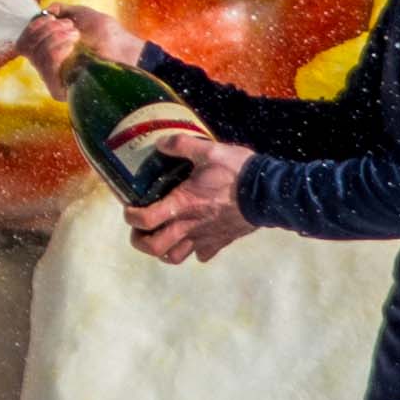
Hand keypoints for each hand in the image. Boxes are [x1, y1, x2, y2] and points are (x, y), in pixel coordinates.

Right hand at [20, 5, 145, 90]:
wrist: (121, 48)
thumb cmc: (105, 33)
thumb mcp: (79, 15)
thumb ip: (59, 10)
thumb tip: (44, 11)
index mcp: (48, 50)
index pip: (23, 43)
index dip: (32, 27)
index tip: (50, 18)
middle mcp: (47, 66)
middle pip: (25, 46)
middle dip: (46, 29)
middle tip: (70, 28)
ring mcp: (52, 77)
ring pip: (35, 53)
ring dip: (55, 37)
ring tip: (75, 35)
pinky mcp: (58, 88)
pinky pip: (46, 64)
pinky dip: (57, 48)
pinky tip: (73, 45)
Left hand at [124, 143, 254, 264]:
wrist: (269, 193)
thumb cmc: (238, 172)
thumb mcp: (208, 151)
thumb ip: (181, 145)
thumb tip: (160, 142)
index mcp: (183, 204)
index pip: (145, 220)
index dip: (131, 217)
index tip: (130, 209)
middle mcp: (190, 226)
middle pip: (155, 248)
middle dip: (141, 241)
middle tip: (140, 229)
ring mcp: (205, 237)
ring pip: (176, 257)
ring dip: (164, 250)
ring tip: (163, 235)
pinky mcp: (221, 241)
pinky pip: (202, 255)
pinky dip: (193, 250)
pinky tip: (193, 237)